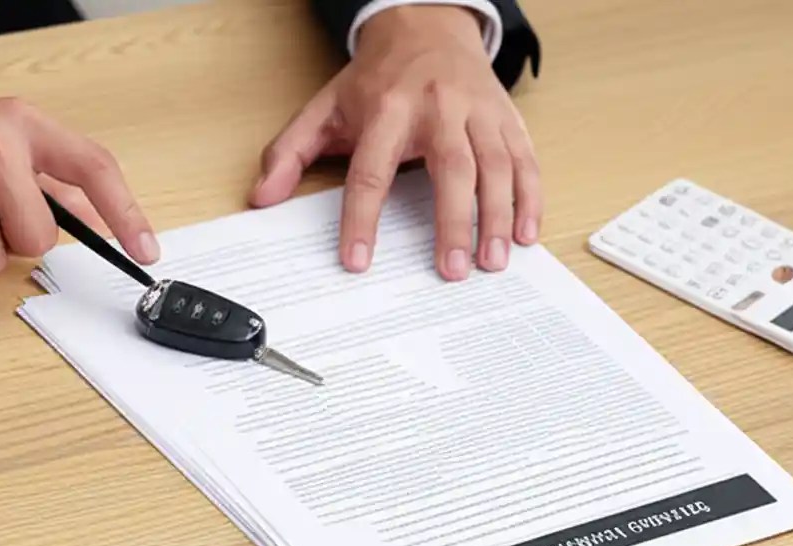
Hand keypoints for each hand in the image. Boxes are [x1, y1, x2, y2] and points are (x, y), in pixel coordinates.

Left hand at [250, 5, 540, 280]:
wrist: (427, 27)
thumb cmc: (378, 79)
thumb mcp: (325, 107)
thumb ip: (290, 152)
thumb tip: (261, 197)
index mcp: (388, 108)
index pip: (371, 170)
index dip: (362, 218)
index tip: (358, 260)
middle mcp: (438, 107)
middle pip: (451, 168)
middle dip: (454, 222)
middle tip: (452, 270)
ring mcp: (478, 112)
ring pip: (496, 165)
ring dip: (499, 216)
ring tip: (492, 261)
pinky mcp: (507, 118)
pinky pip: (525, 159)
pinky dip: (531, 197)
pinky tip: (527, 232)